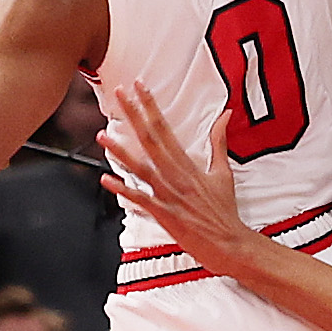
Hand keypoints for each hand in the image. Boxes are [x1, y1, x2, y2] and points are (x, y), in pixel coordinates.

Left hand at [98, 82, 253, 276]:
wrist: (228, 243)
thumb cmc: (224, 210)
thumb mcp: (224, 172)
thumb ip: (219, 142)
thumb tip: (226, 115)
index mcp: (188, 164)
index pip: (166, 128)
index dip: (152, 106)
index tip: (140, 87)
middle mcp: (176, 175)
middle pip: (151, 139)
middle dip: (134, 115)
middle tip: (119, 94)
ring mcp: (169, 195)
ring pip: (141, 168)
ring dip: (120, 151)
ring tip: (102, 135)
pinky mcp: (164, 214)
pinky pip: (140, 199)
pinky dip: (123, 190)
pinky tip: (106, 180)